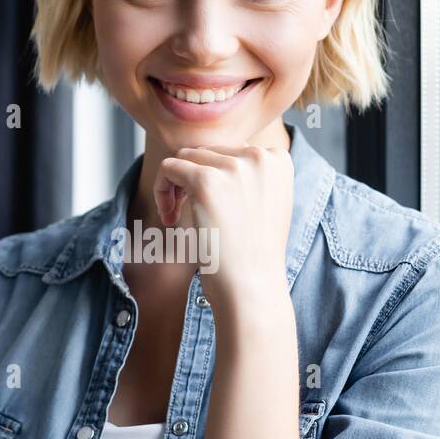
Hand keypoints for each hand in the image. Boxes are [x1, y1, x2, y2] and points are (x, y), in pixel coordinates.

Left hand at [153, 144, 294, 315]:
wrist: (252, 287)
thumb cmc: (252, 254)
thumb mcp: (264, 204)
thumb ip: (248, 175)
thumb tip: (215, 153)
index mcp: (278, 160)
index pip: (230, 151)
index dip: (213, 176)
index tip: (210, 205)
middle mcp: (260, 156)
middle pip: (206, 152)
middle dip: (191, 180)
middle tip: (186, 214)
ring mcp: (234, 167)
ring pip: (185, 157)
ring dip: (175, 185)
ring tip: (177, 216)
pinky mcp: (206, 181)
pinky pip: (168, 168)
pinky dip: (161, 191)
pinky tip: (169, 218)